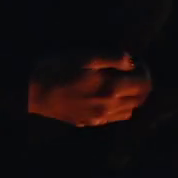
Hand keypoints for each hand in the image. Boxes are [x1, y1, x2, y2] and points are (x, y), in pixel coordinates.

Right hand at [27, 50, 152, 125]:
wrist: (33, 91)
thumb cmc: (59, 68)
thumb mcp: (86, 55)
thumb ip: (113, 58)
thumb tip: (131, 61)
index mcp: (112, 88)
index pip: (144, 83)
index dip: (145, 70)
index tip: (137, 61)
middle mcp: (110, 106)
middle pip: (140, 99)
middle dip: (142, 85)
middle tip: (133, 72)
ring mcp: (100, 118)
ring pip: (129, 111)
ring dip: (132, 98)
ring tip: (123, 85)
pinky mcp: (89, 122)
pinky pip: (113, 118)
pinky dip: (118, 108)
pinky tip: (108, 97)